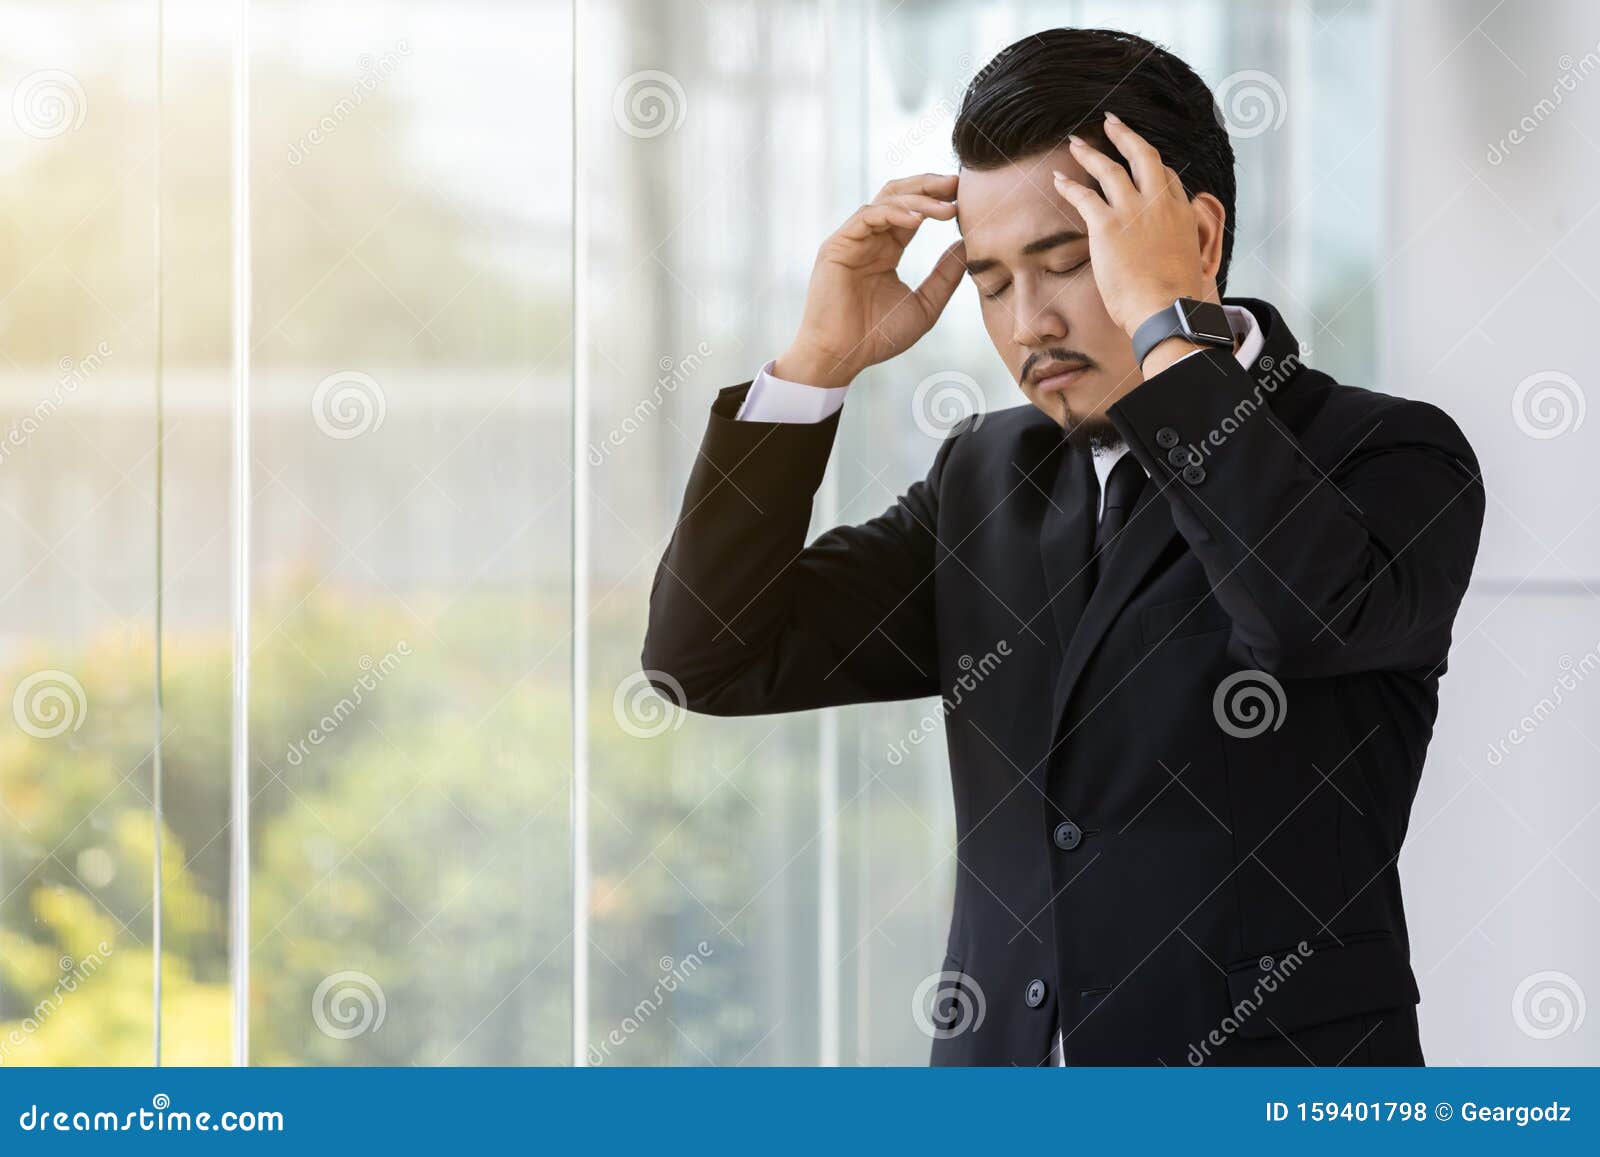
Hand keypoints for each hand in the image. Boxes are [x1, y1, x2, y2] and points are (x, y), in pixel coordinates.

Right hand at [775, 174, 965, 388]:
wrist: (841, 358)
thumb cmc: (877, 338)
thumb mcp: (925, 305)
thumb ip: (945, 276)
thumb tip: (968, 245)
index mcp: (886, 250)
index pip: (913, 212)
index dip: (939, 200)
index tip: (967, 197)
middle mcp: (869, 239)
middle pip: (899, 194)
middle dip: (929, 186)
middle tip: (958, 185)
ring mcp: (852, 240)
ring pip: (886, 201)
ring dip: (918, 199)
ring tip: (946, 207)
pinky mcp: (837, 245)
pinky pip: (867, 216)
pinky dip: (893, 212)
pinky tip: (918, 220)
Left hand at [1050, 113, 1211, 339]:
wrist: (1167, 310)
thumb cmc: (1176, 299)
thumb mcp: (1194, 262)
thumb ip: (1188, 243)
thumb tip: (1188, 244)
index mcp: (1182, 213)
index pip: (1166, 177)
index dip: (1150, 166)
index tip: (1137, 159)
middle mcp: (1159, 204)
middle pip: (1143, 156)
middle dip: (1124, 135)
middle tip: (1110, 122)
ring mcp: (1134, 211)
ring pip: (1110, 169)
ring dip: (1090, 153)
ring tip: (1076, 143)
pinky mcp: (1108, 225)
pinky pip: (1083, 196)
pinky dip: (1068, 185)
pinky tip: (1057, 179)